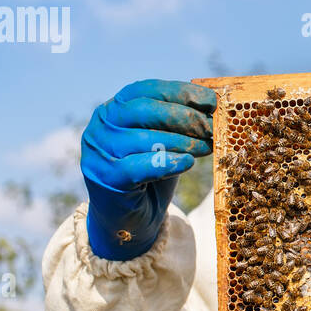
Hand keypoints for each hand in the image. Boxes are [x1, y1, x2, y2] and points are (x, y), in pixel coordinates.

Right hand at [81, 79, 215, 259]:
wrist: (129, 220)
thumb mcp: (163, 142)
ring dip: (181, 141)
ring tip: (206, 147)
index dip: (180, 92)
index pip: (146, 90)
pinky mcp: (105, 180)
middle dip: (184, 117)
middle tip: (211, 127)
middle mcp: (100, 127)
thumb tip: (211, 108)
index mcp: (113, 109)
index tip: (210, 101)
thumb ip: (177, 124)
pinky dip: (166, 163)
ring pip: (142, 139)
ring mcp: (98, 153)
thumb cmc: (150, 174)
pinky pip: (137, 167)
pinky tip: (187, 163)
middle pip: (143, 110)